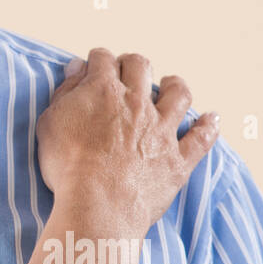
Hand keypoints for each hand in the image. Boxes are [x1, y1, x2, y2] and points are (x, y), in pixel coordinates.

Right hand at [35, 48, 219, 237]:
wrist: (98, 204)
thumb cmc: (67, 165)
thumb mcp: (50, 123)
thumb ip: (64, 92)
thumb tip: (75, 67)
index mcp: (103, 90)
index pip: (103, 59)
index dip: (97, 59)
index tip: (94, 65)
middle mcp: (137, 102)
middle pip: (141, 66)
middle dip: (132, 64)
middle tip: (126, 72)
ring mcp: (161, 130)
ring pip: (178, 94)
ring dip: (175, 85)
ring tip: (171, 84)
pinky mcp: (177, 159)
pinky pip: (201, 139)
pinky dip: (207, 127)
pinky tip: (211, 119)